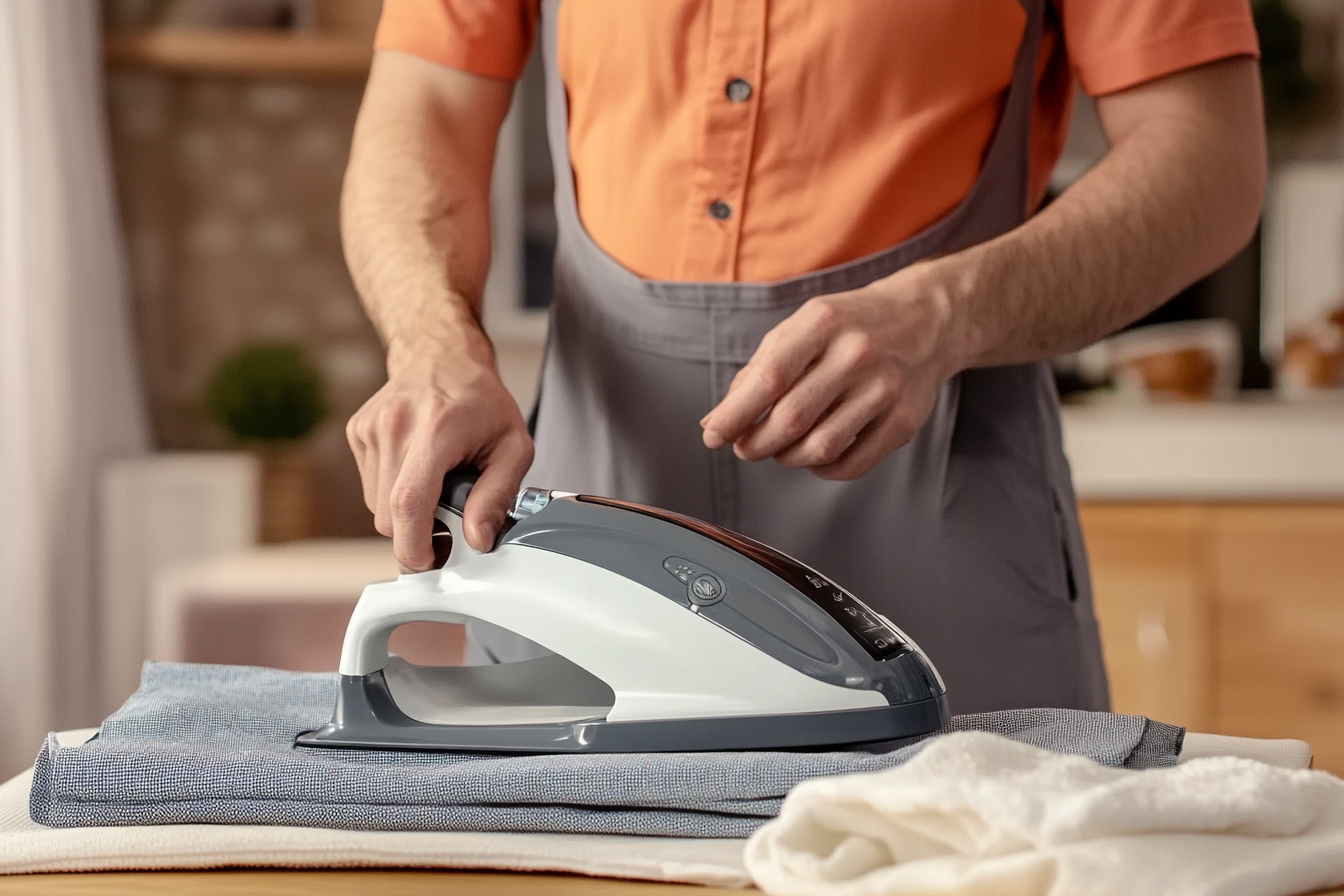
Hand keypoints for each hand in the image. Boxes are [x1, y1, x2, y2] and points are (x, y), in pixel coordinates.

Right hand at [347, 333, 533, 569]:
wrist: (442, 356)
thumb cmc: (482, 402)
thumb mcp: (514, 447)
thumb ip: (497, 496)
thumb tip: (477, 540)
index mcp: (436, 428)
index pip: (408, 502)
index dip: (413, 545)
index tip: (429, 561)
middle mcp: (395, 425)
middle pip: (389, 514)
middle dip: (416, 532)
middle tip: (448, 520)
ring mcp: (370, 428)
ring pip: (376, 505)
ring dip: (405, 511)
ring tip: (435, 483)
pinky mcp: (357, 432)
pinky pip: (371, 486)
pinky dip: (393, 491)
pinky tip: (416, 468)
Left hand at [700, 261, 965, 479]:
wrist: (928, 319)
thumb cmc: (851, 325)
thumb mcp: (803, 326)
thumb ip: (760, 369)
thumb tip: (716, 421)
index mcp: (823, 323)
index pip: (770, 378)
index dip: (735, 414)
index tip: (714, 435)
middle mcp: (857, 354)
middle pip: (791, 419)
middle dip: (756, 443)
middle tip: (745, 446)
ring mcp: (885, 388)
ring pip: (820, 447)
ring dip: (787, 458)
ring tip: (780, 449)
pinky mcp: (904, 420)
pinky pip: (852, 464)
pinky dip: (823, 470)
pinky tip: (815, 456)